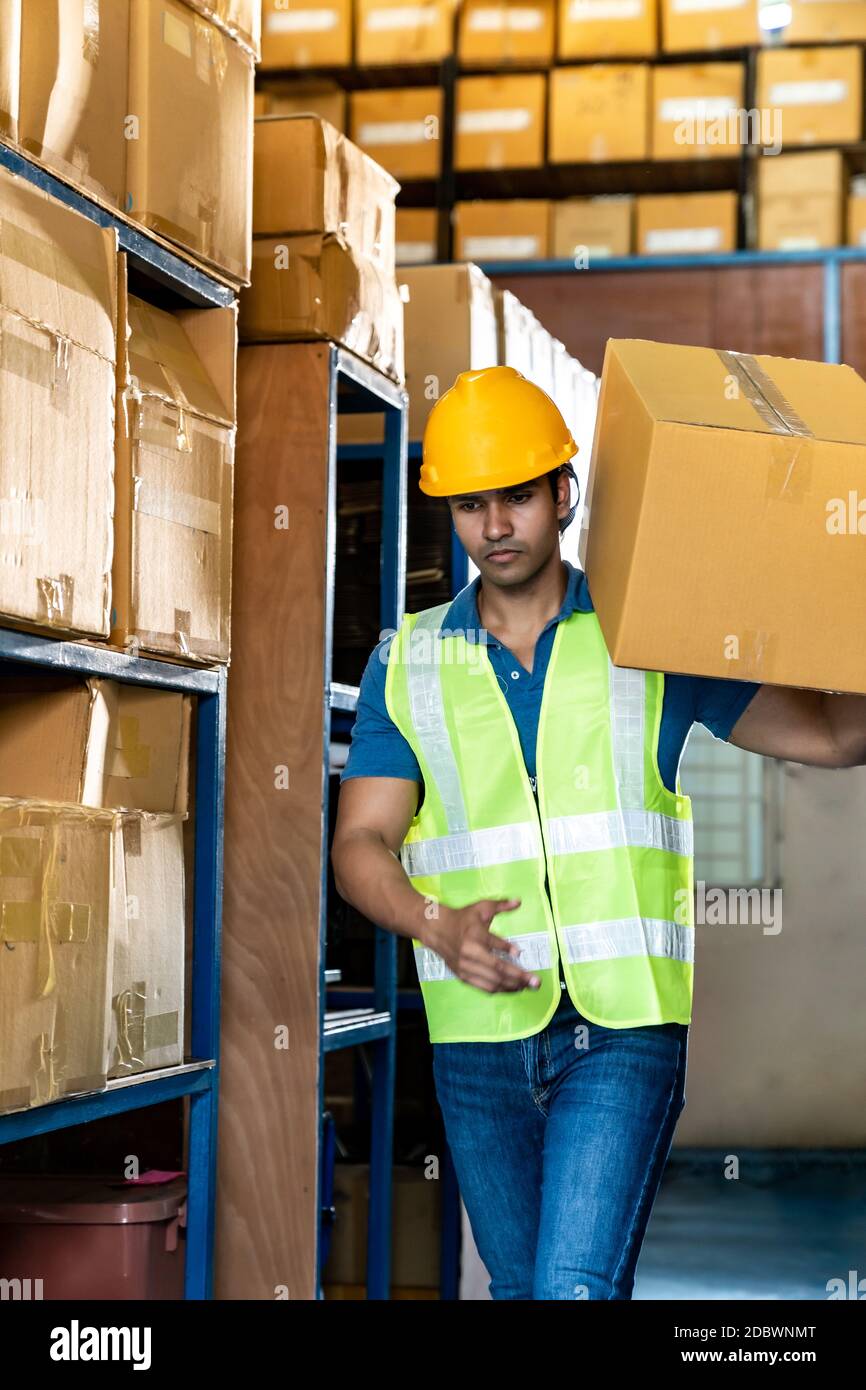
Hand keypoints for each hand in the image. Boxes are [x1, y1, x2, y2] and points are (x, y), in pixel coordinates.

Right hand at [426, 898, 540, 992]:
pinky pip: (484, 987)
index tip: (519, 952)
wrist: (437, 930)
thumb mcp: (480, 908)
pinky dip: (500, 990)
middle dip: (518, 976)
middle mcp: (470, 953)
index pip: (492, 943)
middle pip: (496, 968)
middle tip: (536, 982)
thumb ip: (500, 905)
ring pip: (492, 982)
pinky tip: (512, 988)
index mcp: (474, 935)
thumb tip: (518, 902)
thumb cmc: (463, 919)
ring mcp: (466, 968)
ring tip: (527, 986)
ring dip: (512, 986)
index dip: (506, 948)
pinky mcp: (463, 976)